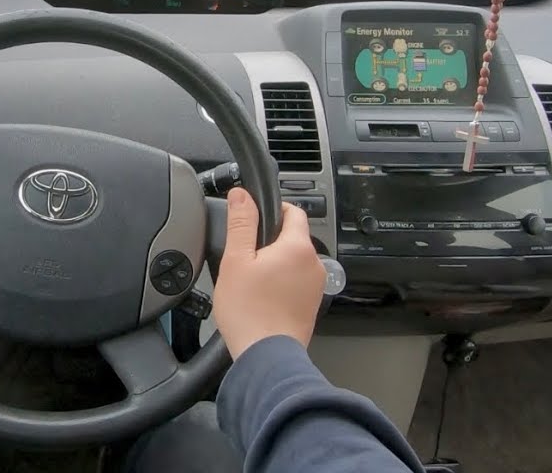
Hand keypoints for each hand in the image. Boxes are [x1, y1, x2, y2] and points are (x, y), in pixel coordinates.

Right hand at [213, 188, 325, 358]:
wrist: (266, 356)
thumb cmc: (250, 312)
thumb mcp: (236, 260)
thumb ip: (241, 223)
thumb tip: (242, 195)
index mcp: (298, 247)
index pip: (294, 211)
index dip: (274, 209)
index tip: (255, 217)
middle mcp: (313, 264)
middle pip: (293, 238)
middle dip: (271, 241)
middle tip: (245, 256)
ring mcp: (315, 286)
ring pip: (294, 262)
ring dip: (276, 264)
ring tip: (251, 281)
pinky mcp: (311, 304)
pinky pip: (296, 283)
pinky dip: (281, 283)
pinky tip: (261, 297)